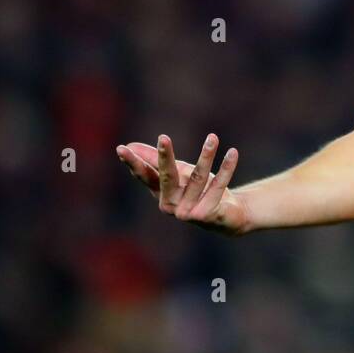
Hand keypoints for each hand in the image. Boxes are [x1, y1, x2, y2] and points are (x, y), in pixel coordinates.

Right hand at [116, 134, 249, 235]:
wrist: (228, 215)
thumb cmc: (199, 190)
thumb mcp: (179, 172)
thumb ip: (157, 160)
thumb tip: (130, 145)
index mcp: (160, 192)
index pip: (145, 175)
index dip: (134, 162)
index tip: (121, 148)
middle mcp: (170, 204)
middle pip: (167, 176)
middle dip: (164, 157)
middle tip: (163, 137)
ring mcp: (187, 212)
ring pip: (198, 177)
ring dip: (206, 155)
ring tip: (213, 137)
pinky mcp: (206, 215)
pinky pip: (218, 186)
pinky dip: (227, 168)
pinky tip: (232, 152)